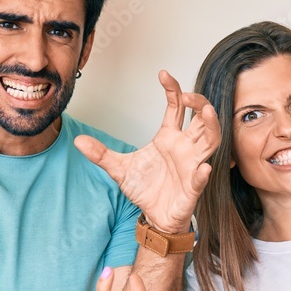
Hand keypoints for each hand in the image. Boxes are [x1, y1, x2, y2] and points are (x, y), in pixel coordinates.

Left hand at [75, 70, 220, 231]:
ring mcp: (192, 165)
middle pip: (201, 118)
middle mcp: (185, 147)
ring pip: (211, 141)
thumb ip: (100, 154)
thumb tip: (77, 141)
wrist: (154, 217)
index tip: (163, 74)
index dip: (173, 89)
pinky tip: (202, 168)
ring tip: (207, 112)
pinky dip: (203, 172)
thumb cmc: (145, 189)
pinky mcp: (193, 187)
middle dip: (199, 103)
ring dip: (212, 126)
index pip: (176, 108)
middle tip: (187, 95)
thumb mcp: (118, 169)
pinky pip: (201, 177)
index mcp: (168, 137)